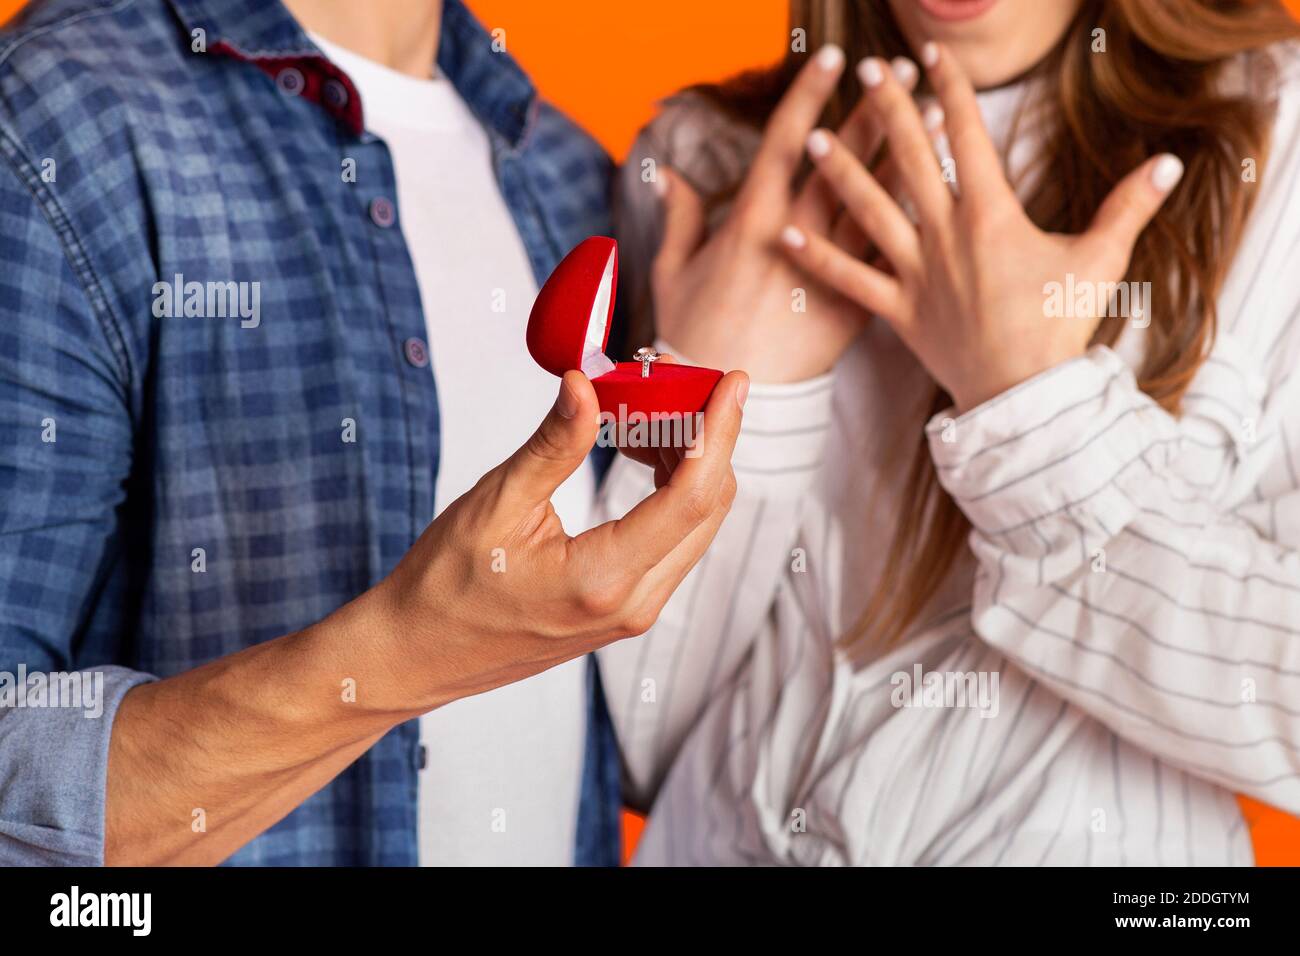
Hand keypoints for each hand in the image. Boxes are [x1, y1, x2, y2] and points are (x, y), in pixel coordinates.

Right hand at [367, 368, 747, 712]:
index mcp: (602, 579)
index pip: (691, 497)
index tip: (734, 383)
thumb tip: (587, 386)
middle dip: (708, 437)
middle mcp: (632, 604)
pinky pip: (672, 542)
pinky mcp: (625, 609)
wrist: (419, 654)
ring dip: (689, 463)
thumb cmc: (445, 587)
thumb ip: (553, 445)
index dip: (720, 432)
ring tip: (646, 412)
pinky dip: (669, 492)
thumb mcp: (495, 504)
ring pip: (695, 527)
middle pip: (708, 508)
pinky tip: (637, 452)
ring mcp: (633, 612)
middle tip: (677, 381)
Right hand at [650, 46, 918, 383]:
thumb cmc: (694, 333)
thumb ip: (678, 218)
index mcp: (750, 220)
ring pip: (876, 204)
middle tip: (901, 72)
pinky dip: (915, 224)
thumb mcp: (674, 271)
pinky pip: (890, 258)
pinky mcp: (852, 308)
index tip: (833, 56)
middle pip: (843, 162)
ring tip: (940, 119)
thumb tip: (666, 174)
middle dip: (873, 112)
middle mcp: (795, 238)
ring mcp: (828, 273)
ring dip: (909, 158)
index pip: (786, 140)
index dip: (810, 93)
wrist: (721, 398)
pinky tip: (940, 199)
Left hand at [780, 44, 1183, 411]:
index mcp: (991, 215)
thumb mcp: (1101, 261)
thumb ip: (1128, 208)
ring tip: (814, 137)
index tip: (932, 55)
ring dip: (842, 173)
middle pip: (912, 160)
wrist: (1025, 394)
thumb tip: (1169, 163)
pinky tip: (786, 236)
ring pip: (871, 212)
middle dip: (889, 110)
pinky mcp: (898, 311)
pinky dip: (819, 259)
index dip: (950, 90)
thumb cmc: (1062, 327)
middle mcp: (945, 235)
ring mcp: (917, 273)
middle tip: (866, 71)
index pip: (968, 137)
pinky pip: (851, 281)